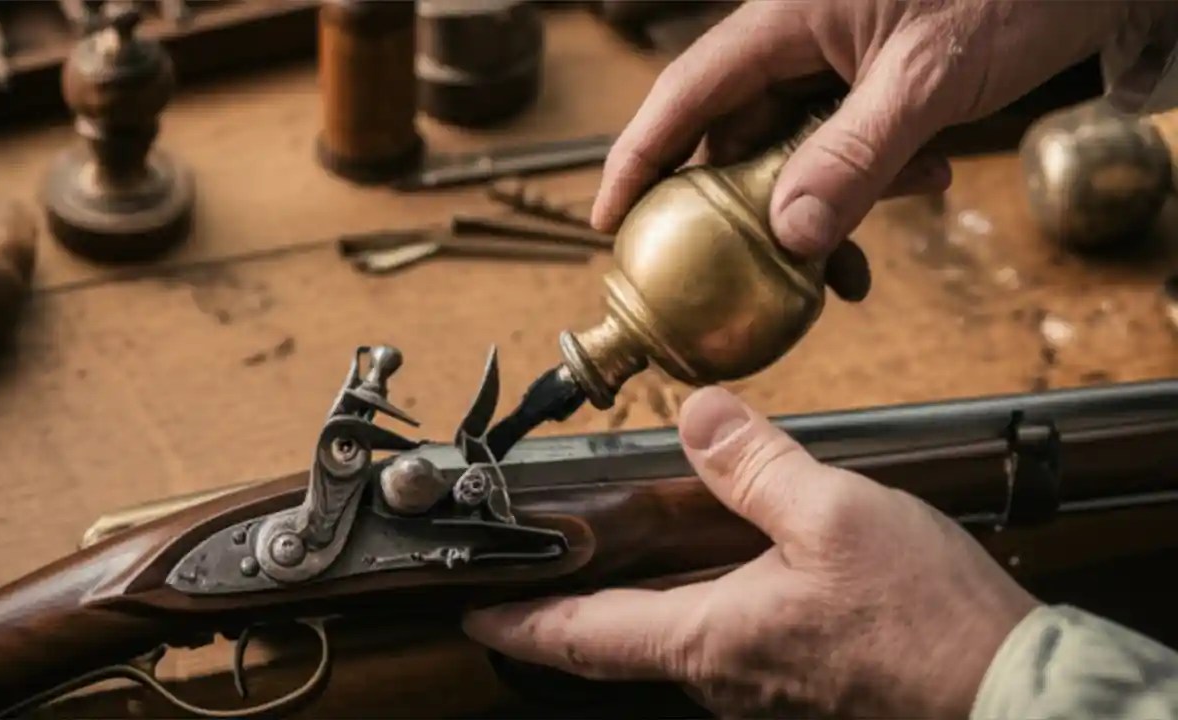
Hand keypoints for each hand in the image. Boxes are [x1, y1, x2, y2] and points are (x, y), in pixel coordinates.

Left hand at [463, 386, 1039, 717]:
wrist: (1008, 690)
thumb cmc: (926, 623)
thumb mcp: (832, 516)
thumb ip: (754, 463)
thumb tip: (697, 413)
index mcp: (708, 640)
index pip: (580, 636)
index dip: (517, 619)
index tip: (472, 606)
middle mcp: (723, 677)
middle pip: (620, 636)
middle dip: (574, 601)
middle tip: (545, 559)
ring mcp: (761, 686)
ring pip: (677, 635)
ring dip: (642, 594)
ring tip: (626, 545)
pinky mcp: (801, 681)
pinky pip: (728, 637)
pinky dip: (701, 597)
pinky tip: (726, 559)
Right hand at [590, 1, 1170, 257]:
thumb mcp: (927, 78)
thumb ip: (856, 156)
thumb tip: (792, 237)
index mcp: (781, 21)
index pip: (683, 96)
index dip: (637, 160)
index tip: (608, 221)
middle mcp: (793, 42)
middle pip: (734, 138)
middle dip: (746, 212)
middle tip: (753, 273)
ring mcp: (832, 64)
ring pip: (791, 152)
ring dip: (816, 210)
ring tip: (849, 261)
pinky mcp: (870, 83)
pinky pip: (840, 148)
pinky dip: (862, 187)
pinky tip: (910, 195)